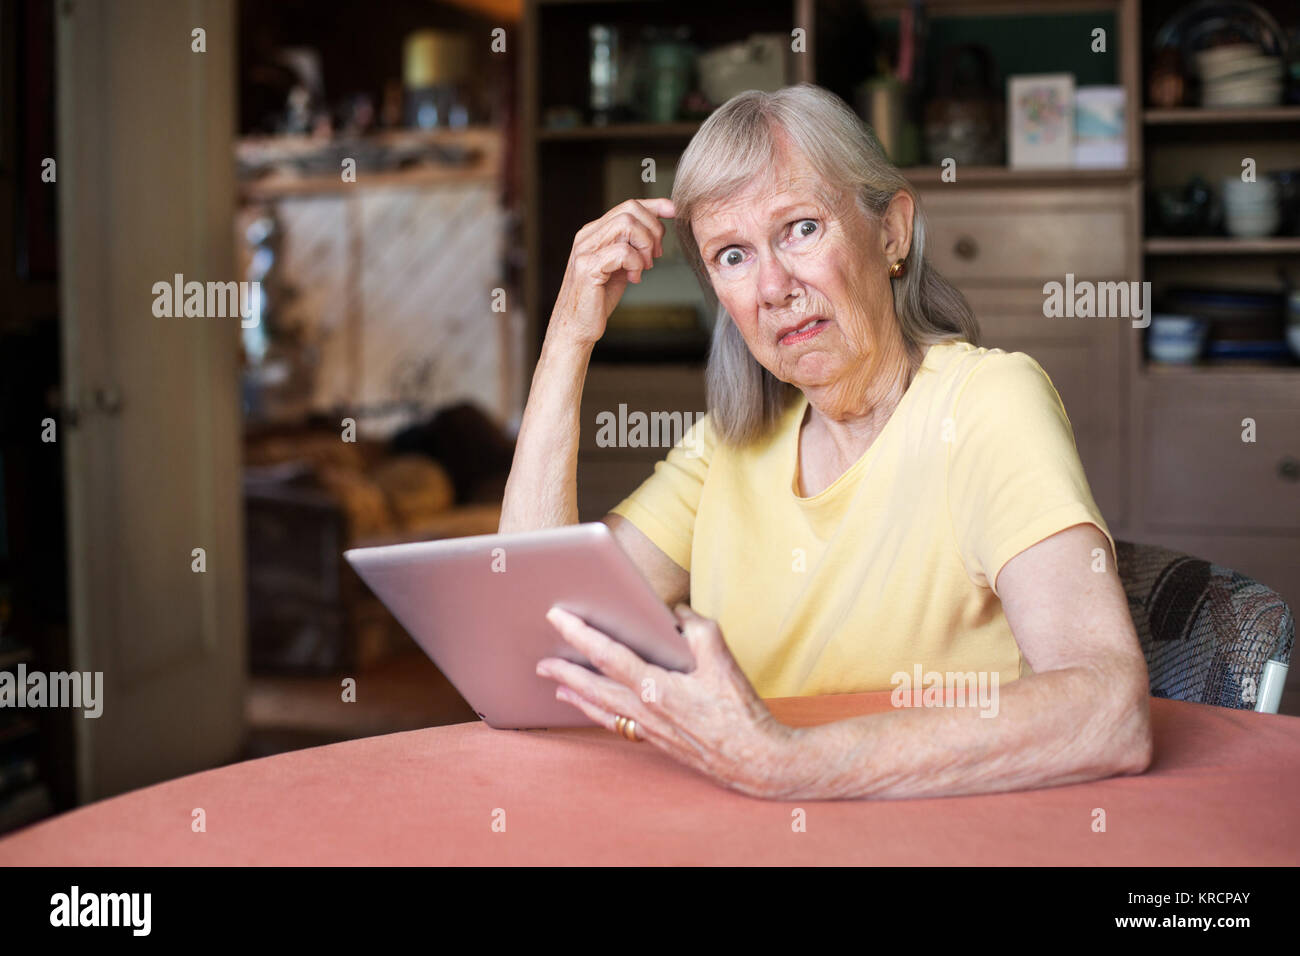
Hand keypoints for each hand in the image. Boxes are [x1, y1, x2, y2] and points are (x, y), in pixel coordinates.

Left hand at [536, 603, 799, 798]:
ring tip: (553, 681)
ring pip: (600, 708)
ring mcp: (648, 729)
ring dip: (574, 693)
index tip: (557, 617)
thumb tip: (675, 612)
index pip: (608, 654)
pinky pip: (615, 723)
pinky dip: (595, 711)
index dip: (579, 633)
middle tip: (540, 660)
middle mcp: (644, 710)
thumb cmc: (739, 709)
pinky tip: (587, 706)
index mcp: (657, 686)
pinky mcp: (655, 741)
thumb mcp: (721, 657)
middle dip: (564, 669)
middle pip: (592, 686)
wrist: (753, 759)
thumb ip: (695, 628)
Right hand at [548, 197, 674, 347]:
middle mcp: (587, 237)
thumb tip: (656, 233)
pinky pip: (623, 252)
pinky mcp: (588, 268)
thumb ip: (632, 248)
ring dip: (645, 245)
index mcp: (594, 233)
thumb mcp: (619, 268)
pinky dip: (636, 264)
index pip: (627, 206)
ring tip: (644, 267)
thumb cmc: (597, 300)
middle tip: (655, 255)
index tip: (673, 211)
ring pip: (627, 225)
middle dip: (653, 230)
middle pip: (630, 210)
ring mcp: (585, 250)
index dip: (654, 206)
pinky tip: (633, 279)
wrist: (576, 327)